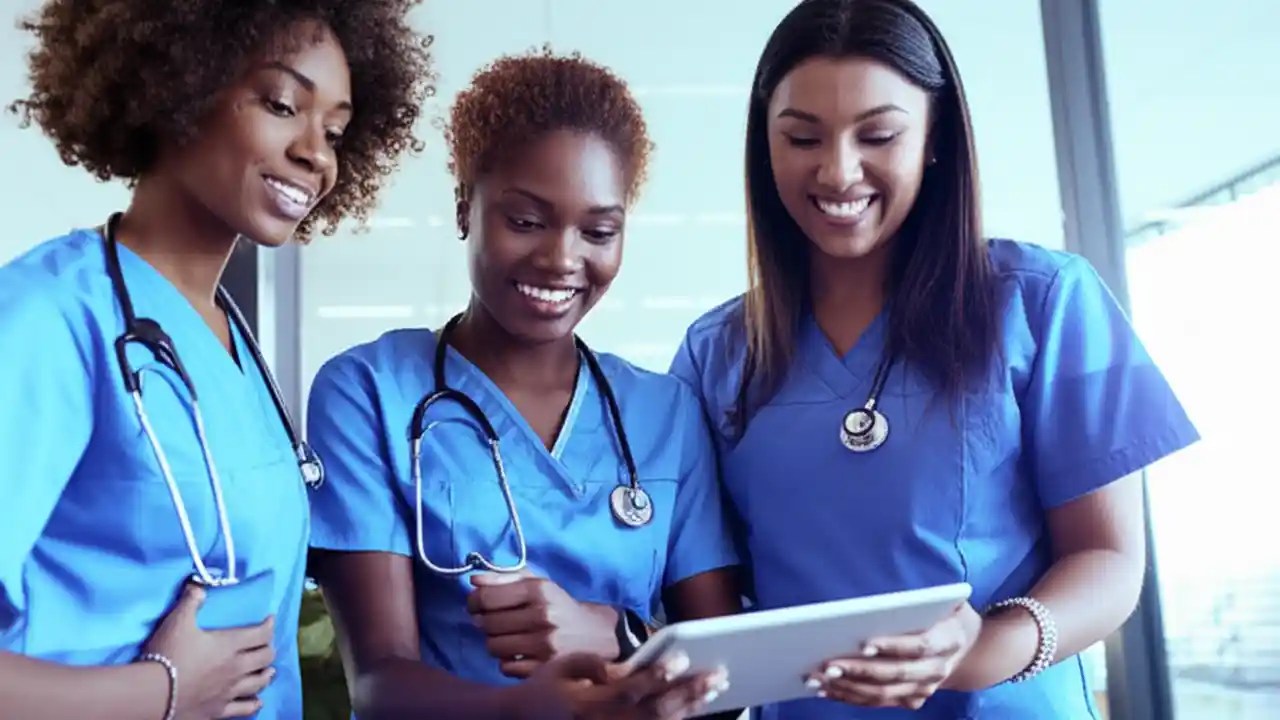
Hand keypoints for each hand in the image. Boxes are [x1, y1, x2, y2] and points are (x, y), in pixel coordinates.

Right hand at [141, 582, 276, 718]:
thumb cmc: (168, 654)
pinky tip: (258, 702)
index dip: (269, 625)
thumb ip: (191, 601)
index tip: (270, 620)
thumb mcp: (177, 621)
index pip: (260, 633)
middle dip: (269, 649)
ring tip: (270, 671)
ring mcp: (230, 691)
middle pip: (265, 657)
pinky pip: (244, 708)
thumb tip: (199, 586)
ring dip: (266, 674)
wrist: (153, 694)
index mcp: (230, 645)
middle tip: (267, 645)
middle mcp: (236, 668)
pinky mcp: (219, 711)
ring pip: (259, 682)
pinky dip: (254, 704)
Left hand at [468, 571, 619, 677]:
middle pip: (487, 624)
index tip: (475, 605)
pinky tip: (519, 654)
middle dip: (484, 623)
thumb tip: (473, 581)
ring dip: (495, 642)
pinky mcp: (546, 668)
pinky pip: (506, 667)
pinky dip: (508, 661)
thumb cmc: (559, 606)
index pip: (486, 597)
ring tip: (507, 637)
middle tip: (493, 622)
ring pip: (493, 647)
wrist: (597, 635)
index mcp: (539, 590)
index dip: (474, 602)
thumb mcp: (538, 584)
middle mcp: (543, 616)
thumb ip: (505, 577)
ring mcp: (545, 645)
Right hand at [504, 651, 729, 719]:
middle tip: (716, 676)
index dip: (657, 676)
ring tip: (712, 691)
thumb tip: (627, 667)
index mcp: (588, 703)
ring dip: (689, 710)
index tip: (681, 660)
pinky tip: (693, 711)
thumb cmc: (544, 690)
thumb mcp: (561, 666)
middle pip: (654, 712)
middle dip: (688, 693)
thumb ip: (593, 663)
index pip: (630, 690)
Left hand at [808, 602, 981, 709]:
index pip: (919, 647)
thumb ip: (921, 601)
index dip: (893, 646)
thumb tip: (882, 600)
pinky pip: (877, 702)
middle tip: (828, 665)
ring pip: (883, 694)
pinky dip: (850, 697)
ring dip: (849, 688)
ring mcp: (923, 688)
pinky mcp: (910, 699)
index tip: (864, 643)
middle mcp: (937, 670)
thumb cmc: (945, 614)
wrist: (970, 647)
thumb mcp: (944, 601)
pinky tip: (827, 689)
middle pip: (896, 674)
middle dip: (860, 671)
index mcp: (948, 641)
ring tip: (819, 679)